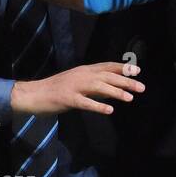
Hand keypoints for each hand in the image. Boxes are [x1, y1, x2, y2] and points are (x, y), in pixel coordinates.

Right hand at [11, 61, 143, 115]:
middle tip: (141, 87)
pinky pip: (85, 102)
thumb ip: (94, 85)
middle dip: (125, 81)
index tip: (137, 71)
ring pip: (99, 87)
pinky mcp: (67, 98)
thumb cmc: (56, 90)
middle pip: (107, 76)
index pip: (107, 66)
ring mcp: (74, 86)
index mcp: (83, 70)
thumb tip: (112, 89)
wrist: (34, 94)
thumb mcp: (77, 83)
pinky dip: (98, 105)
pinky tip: (109, 110)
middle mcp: (81, 75)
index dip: (122, 69)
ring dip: (115, 92)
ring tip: (130, 98)